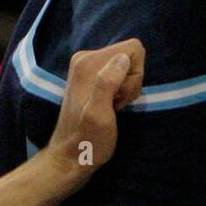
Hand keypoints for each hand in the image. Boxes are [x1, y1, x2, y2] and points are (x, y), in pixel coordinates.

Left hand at [44, 40, 145, 185]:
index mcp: (88, 62)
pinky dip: (120, 89)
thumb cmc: (88, 140)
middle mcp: (85, 58)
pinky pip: (119, 72)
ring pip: (127, 65)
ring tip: (112, 107)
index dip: (135, 73)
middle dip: (131, 81)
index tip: (120, 96)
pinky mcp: (91, 76)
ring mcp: (86, 66)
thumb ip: (107, 83)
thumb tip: (123, 58)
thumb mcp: (99, 115)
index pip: (133, 49)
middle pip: (130, 55)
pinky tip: (110, 105)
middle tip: (116, 104)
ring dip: (127, 88)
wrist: (70, 156)